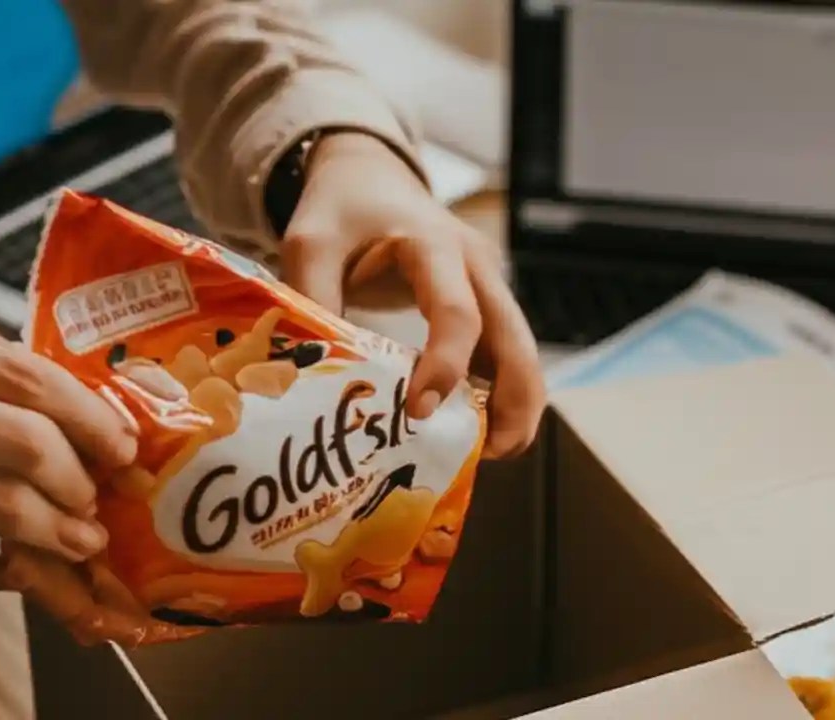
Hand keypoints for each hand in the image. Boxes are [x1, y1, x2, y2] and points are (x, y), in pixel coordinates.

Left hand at [280, 133, 545, 457]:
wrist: (370, 177)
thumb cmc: (341, 210)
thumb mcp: (311, 242)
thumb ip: (312, 297)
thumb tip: (313, 373)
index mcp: (434, 244)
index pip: (457, 312)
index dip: (446, 365)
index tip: (420, 411)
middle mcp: (476, 265)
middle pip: (516, 339)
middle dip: (514, 401)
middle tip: (491, 453)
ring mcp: (488, 284)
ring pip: (522, 352)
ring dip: (517, 405)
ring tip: (488, 454)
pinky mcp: (486, 303)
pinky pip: (505, 353)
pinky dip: (500, 393)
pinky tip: (476, 431)